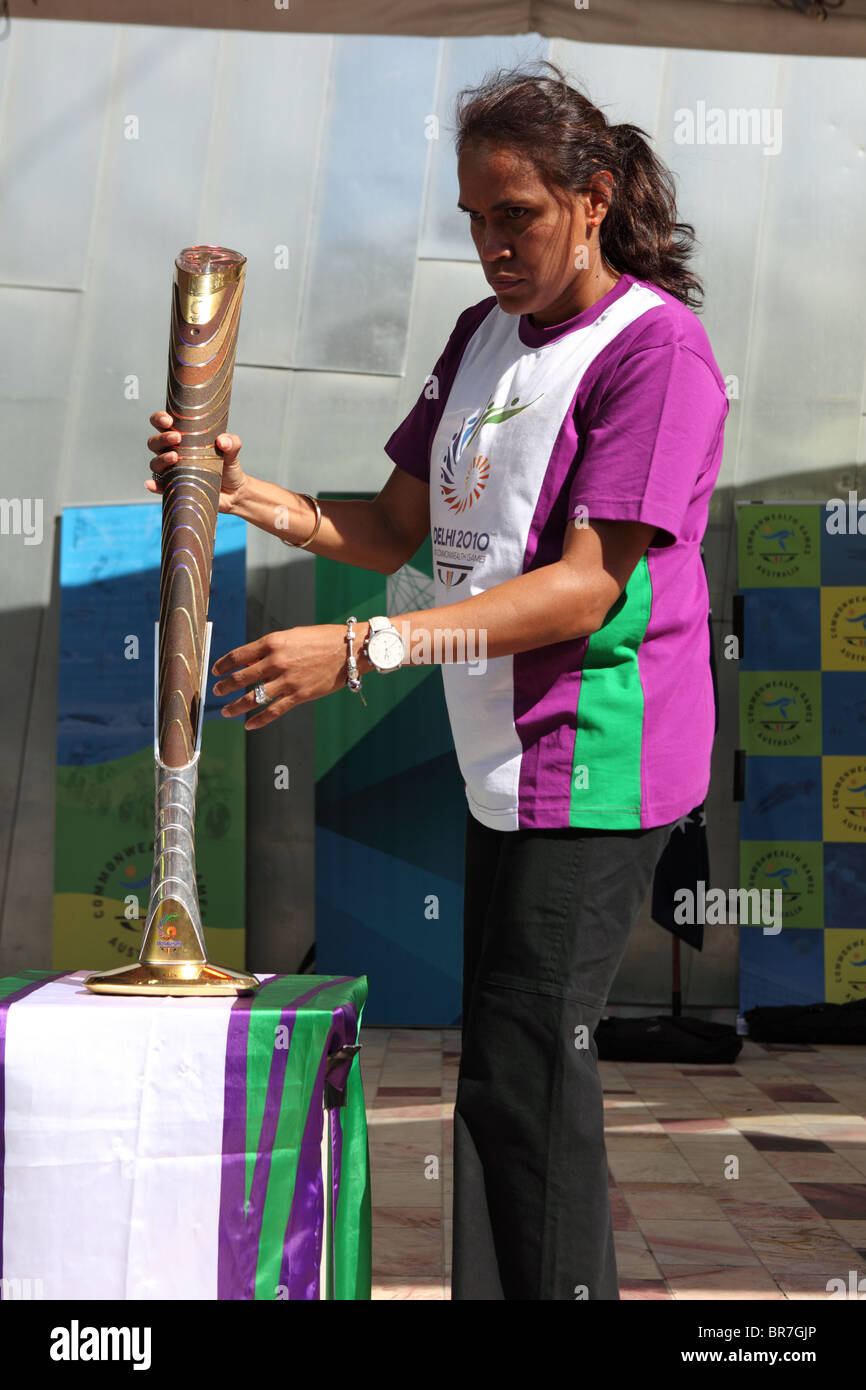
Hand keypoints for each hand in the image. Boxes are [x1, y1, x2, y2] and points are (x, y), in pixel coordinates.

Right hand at [145, 410, 247, 513]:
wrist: (233, 492)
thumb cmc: (228, 465)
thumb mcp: (232, 451)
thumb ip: (232, 442)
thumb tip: (222, 441)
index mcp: (182, 438)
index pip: (162, 423)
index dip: (160, 419)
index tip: (169, 420)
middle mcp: (172, 452)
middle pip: (154, 442)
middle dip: (162, 438)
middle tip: (177, 438)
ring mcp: (171, 470)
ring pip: (155, 463)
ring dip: (161, 458)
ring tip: (175, 457)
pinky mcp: (174, 487)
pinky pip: (159, 486)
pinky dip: (154, 485)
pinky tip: (151, 483)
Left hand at [211, 622, 371, 728]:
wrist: (350, 649)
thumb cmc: (321, 639)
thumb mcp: (291, 636)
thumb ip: (270, 649)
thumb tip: (249, 664)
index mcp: (272, 642)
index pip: (238, 655)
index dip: (222, 664)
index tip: (216, 671)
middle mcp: (276, 661)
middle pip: (241, 678)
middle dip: (224, 686)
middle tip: (216, 691)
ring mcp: (287, 680)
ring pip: (253, 697)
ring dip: (235, 706)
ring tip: (226, 711)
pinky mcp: (299, 695)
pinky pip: (273, 711)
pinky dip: (259, 720)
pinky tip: (249, 725)